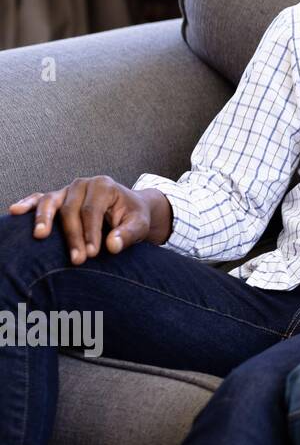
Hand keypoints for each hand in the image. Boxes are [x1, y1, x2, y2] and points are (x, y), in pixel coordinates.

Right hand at [8, 178, 171, 264]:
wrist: (129, 209)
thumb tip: (112, 246)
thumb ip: (128, 234)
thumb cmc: (133, 217)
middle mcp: (83, 184)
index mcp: (104, 186)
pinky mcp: (57, 198)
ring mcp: (67, 190)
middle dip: (73, 235)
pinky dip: (27, 204)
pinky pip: (39, 198)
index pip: (92, 211)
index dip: (90, 233)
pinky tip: (15, 211)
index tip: (91, 254)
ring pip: (51, 201)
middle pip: (71, 209)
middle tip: (77, 259)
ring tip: (39, 236)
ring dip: (44, 219)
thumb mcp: (139, 225)